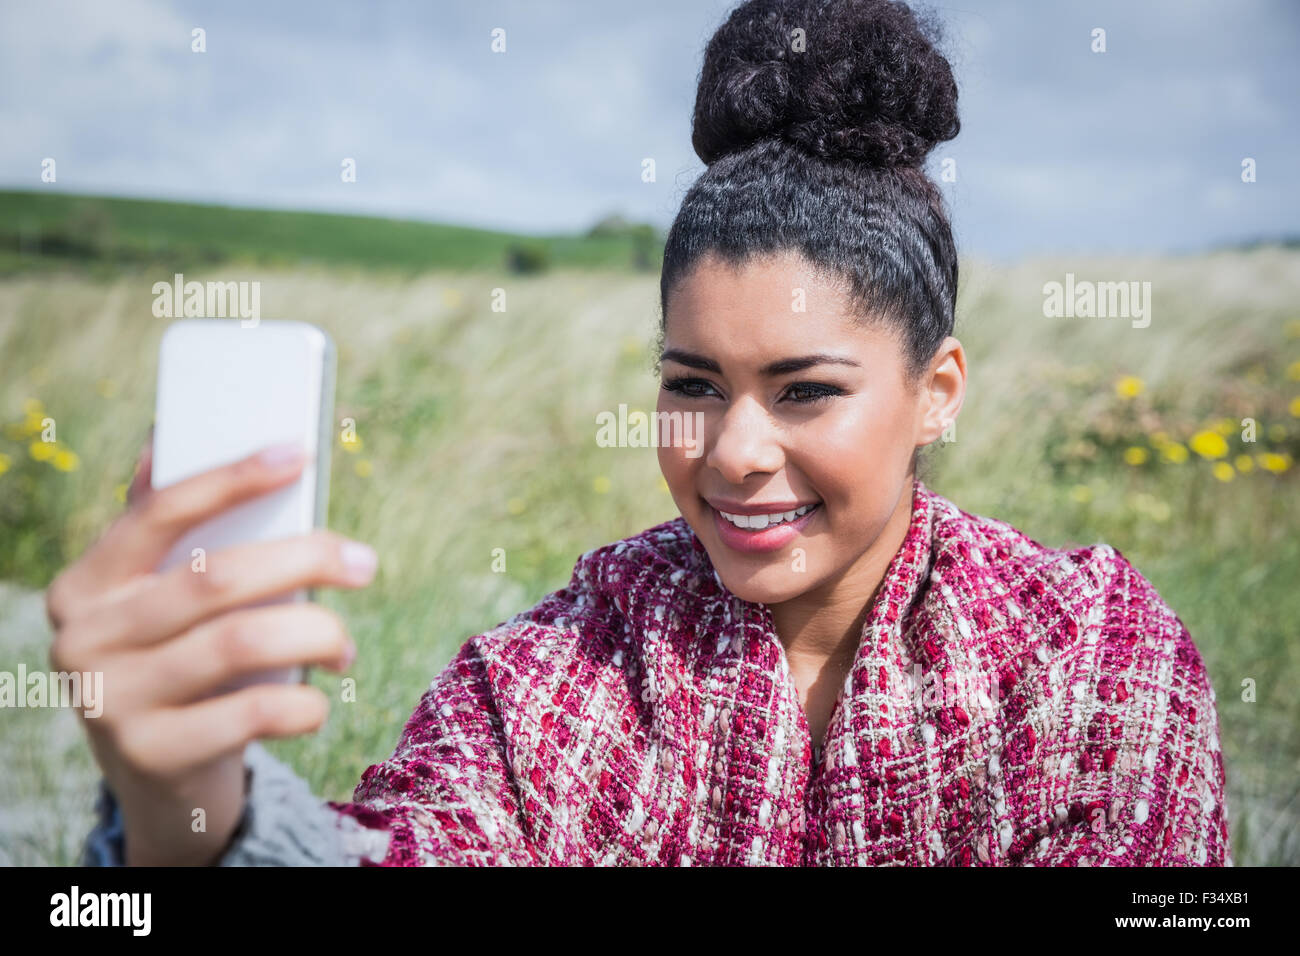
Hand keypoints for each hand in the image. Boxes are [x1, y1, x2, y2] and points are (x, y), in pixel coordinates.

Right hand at [46, 431, 376, 864]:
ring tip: (345, 645)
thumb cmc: (177, 663)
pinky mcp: (153, 754)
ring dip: (318, 634)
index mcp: (87, 584)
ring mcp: (112, 700)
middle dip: (305, 559)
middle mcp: (84, 639)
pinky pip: (257, 711)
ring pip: (242, 642)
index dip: (232, 477)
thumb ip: (171, 536)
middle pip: (216, 578)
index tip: (300, 453)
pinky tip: (319, 699)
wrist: (160, 781)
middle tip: (363, 562)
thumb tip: (169, 433)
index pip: (160, 512)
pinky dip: (307, 702)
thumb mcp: (162, 602)